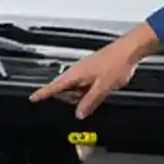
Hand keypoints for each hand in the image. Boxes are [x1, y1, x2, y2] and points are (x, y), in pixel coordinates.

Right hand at [29, 23, 160, 119]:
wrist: (130, 50)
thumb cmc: (116, 62)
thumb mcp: (102, 87)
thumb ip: (90, 101)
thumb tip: (79, 113)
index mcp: (76, 74)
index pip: (55, 86)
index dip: (43, 93)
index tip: (33, 98)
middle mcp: (79, 71)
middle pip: (65, 88)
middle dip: (68, 98)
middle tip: (79, 107)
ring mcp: (86, 69)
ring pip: (76, 87)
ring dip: (80, 95)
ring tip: (95, 96)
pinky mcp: (94, 69)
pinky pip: (85, 83)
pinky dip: (88, 90)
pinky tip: (99, 92)